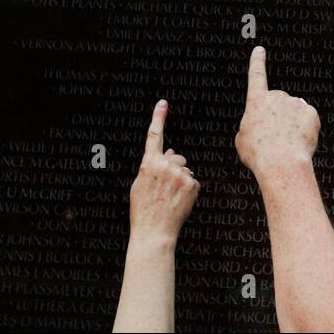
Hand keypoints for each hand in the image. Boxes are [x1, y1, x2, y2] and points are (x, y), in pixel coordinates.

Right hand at [128, 99, 198, 243]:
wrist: (154, 231)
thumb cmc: (144, 209)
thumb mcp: (140, 184)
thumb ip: (153, 166)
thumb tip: (170, 152)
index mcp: (149, 163)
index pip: (154, 136)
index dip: (158, 118)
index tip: (163, 103)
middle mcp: (165, 165)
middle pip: (177, 157)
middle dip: (174, 168)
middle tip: (165, 189)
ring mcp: (180, 174)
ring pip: (186, 170)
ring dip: (181, 180)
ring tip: (170, 198)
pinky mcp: (192, 184)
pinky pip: (193, 182)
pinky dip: (189, 191)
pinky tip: (179, 202)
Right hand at [236, 47, 319, 181]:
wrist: (281, 161)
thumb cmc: (259, 154)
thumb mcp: (242, 140)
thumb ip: (250, 125)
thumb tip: (261, 125)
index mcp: (256, 102)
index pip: (256, 77)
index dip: (257, 62)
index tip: (259, 50)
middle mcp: (276, 97)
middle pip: (279, 105)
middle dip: (279, 118)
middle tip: (275, 138)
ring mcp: (295, 102)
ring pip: (294, 113)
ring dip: (292, 125)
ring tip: (286, 143)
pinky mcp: (311, 112)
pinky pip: (308, 120)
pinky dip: (305, 130)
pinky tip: (299, 141)